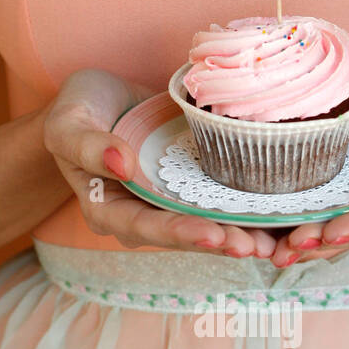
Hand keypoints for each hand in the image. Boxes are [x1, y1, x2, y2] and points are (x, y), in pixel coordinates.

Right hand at [44, 69, 276, 257]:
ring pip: (209, 226)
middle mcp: (144, 216)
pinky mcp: (192, 188)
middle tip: (257, 247)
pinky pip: (221, 204)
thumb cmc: (77, 109)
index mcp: (109, 211)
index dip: (182, 234)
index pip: (147, 227)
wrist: (99, 100)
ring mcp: (170, 205)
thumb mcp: (67, 121)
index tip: (214, 235)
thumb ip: (87, 145)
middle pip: (185, 237)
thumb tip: (121, 164)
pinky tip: (280, 218)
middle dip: (222, 242)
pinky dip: (249, 212)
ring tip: (277, 244)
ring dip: (243, 236)